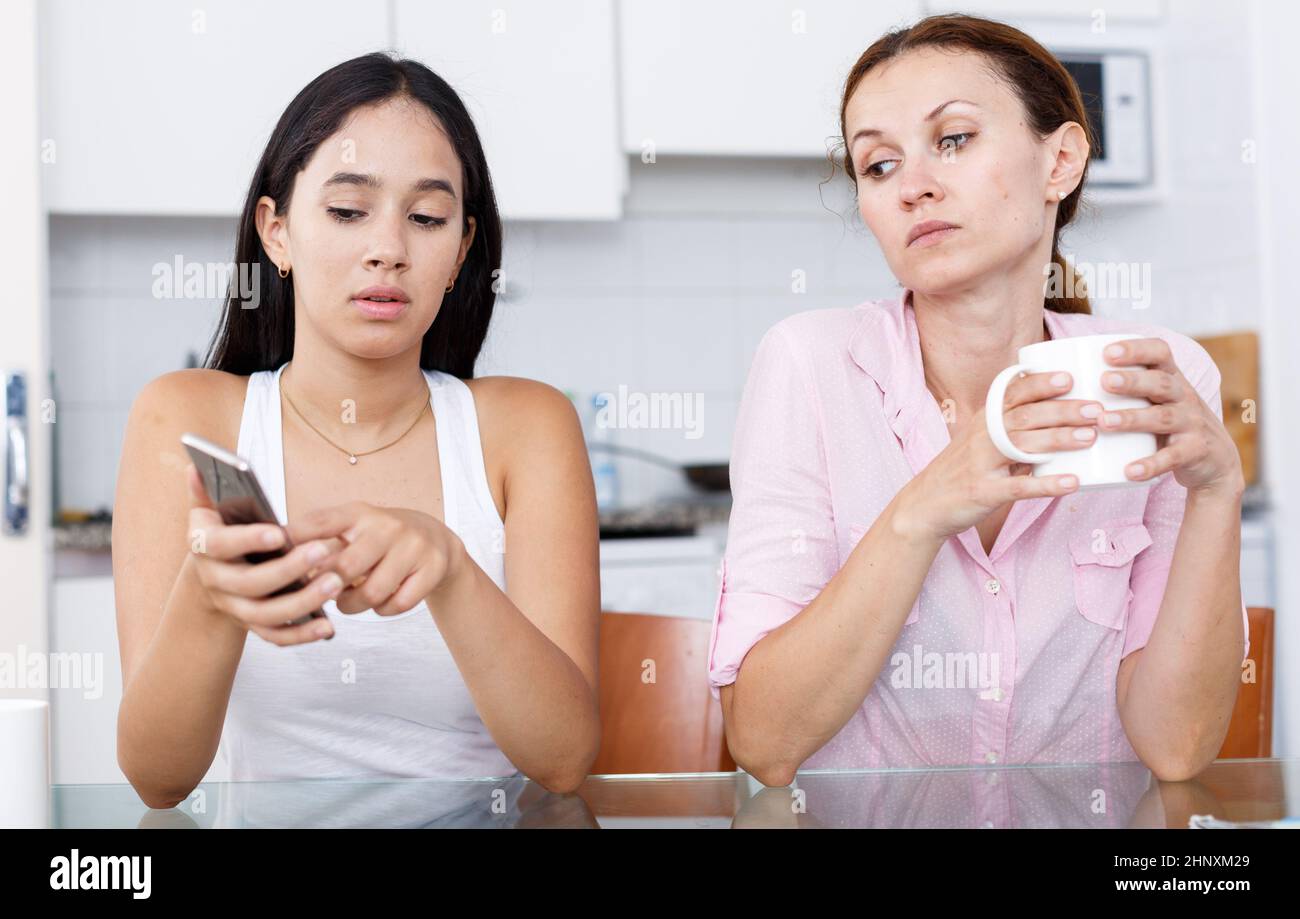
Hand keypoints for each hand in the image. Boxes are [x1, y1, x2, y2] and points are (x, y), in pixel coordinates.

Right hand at [184, 463, 346, 645]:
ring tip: (335, 584)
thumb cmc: (219, 536)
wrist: (210, 579)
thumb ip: (206, 491)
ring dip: (303, 602)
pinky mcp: (253, 625)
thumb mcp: (207, 513)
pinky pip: (276, 636)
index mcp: (205, 549)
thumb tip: (197, 466)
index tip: (280, 532)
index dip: (249, 540)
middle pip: (251, 583)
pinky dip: (302, 634)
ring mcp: (235, 607)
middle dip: (289, 570)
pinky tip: (328, 627)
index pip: (222, 545)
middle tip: (323, 552)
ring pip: (267, 613)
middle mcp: (217, 583)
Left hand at [285, 501, 466, 615]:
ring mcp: (413, 547)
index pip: (322, 522)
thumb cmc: (382, 538)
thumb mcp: (353, 528)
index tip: (277, 553)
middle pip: (347, 567)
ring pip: (373, 592)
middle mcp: (388, 526)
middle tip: (323, 595)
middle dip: (329, 588)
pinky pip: (398, 604)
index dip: (296, 538)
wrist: (437, 540)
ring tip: (348, 602)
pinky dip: (383, 610)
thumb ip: (319, 542)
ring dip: (353, 606)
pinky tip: (379, 602)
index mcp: (360, 513)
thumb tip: (280, 564)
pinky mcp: (432, 568)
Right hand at [897, 370, 1101, 539]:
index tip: (1070, 377)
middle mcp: (982, 437)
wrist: (924, 505)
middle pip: (1024, 416)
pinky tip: (1072, 482)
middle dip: (1062, 410)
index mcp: (983, 420)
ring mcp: (982, 464)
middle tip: (1096, 409)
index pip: (1012, 393)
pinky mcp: (984, 492)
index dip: (1040, 383)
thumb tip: (1059, 412)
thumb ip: (1012, 425)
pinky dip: (1047, 484)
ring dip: (1059, 439)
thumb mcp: (980, 439)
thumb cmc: (961, 470)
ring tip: (1091, 436)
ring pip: (1023, 446)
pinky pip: (1019, 487)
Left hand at [1097, 338, 1244, 496]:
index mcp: (1171, 378)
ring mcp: (1192, 423)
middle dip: (1132, 380)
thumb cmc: (1169, 424)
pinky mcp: (1195, 451)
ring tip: (1103, 421)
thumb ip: (1126, 388)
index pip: (1160, 353)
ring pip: (1163, 417)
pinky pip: (1172, 457)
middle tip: (1104, 381)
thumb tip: (1065, 379)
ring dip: (1132, 419)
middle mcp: (1184, 396)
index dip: (1136, 349)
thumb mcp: (1155, 399)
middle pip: (1160, 383)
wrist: (1215, 460)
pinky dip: (1151, 464)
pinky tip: (1129, 470)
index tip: (1107, 352)